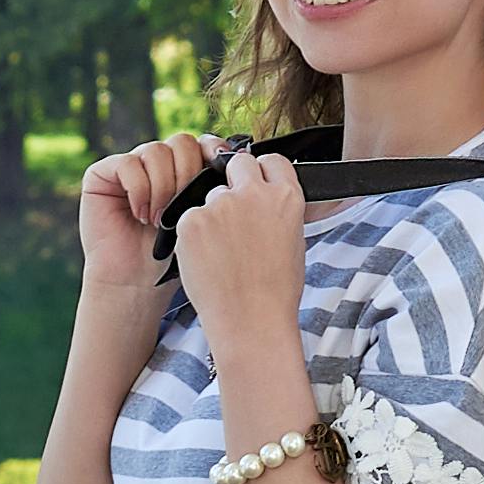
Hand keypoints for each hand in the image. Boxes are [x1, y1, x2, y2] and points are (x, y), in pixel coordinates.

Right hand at [76, 133, 218, 292]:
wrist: (136, 285)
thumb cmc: (171, 258)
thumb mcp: (201, 219)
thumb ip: (213, 187)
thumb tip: (237, 157)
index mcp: (182, 169)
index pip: (200, 142)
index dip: (212, 150)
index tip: (222, 169)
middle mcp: (156, 164)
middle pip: (181, 141)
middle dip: (187, 174)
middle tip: (183, 208)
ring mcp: (129, 166)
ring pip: (155, 151)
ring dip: (162, 187)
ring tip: (159, 219)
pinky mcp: (101, 174)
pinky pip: (127, 164)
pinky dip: (139, 190)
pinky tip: (140, 215)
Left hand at [170, 148, 308, 358]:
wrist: (251, 322)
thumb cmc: (275, 292)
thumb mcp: (293, 242)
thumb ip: (277, 210)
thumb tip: (267, 197)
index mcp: (287, 197)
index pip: (271, 161)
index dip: (262, 173)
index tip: (256, 185)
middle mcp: (254, 193)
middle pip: (238, 164)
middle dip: (234, 181)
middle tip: (233, 213)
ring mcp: (220, 204)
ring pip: (210, 195)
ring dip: (213, 215)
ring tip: (223, 253)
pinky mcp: (192, 220)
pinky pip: (190, 217)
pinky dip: (195, 235)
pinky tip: (207, 260)